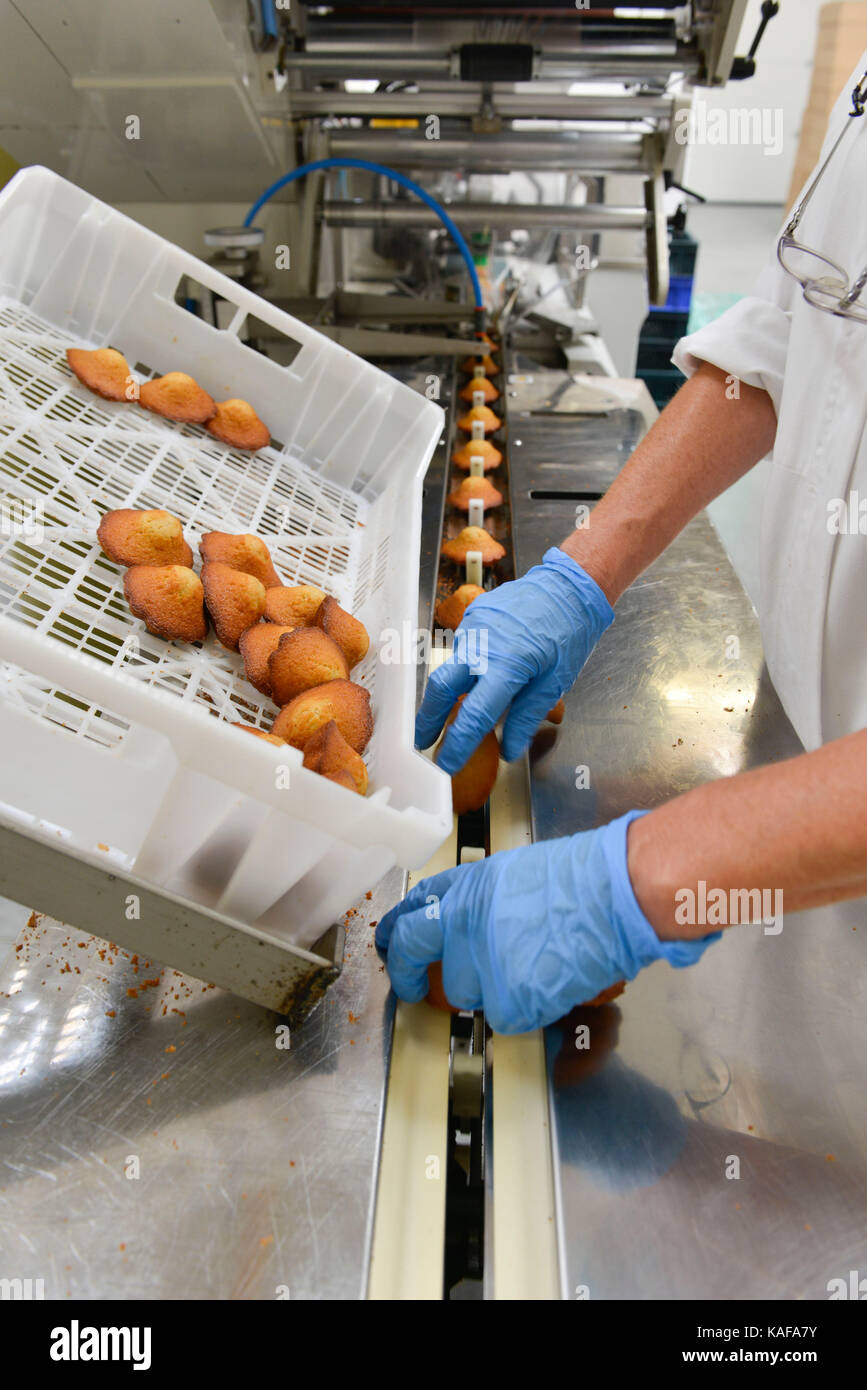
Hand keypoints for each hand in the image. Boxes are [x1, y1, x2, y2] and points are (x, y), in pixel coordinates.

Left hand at [375, 811, 719, 1033]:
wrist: (617, 894)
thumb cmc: (585, 878)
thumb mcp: (515, 873)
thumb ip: (484, 901)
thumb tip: (472, 925)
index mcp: (466, 887)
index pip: (411, 913)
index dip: (396, 934)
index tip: (390, 946)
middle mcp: (463, 923)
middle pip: (415, 958)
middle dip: (408, 976)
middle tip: (411, 988)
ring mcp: (482, 962)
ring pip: (465, 993)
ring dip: (490, 989)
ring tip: (529, 966)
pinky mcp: (509, 999)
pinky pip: (506, 1015)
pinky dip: (527, 1008)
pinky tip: (550, 982)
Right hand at [418, 547, 613, 772]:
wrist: (569, 587)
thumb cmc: (570, 633)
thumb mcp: (556, 681)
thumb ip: (527, 716)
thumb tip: (508, 750)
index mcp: (506, 666)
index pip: (473, 716)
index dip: (457, 745)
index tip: (447, 765)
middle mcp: (482, 645)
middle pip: (441, 689)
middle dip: (428, 719)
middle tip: (424, 742)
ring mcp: (474, 627)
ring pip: (449, 668)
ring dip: (447, 694)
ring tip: (448, 716)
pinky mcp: (473, 616)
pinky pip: (461, 649)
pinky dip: (464, 669)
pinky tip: (475, 677)